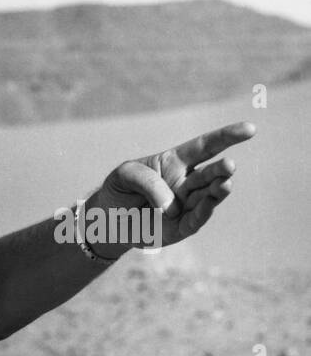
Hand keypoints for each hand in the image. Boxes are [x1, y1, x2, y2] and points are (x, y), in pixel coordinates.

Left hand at [88, 121, 255, 252]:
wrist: (106, 220)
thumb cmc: (118, 191)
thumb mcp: (125, 175)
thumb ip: (147, 182)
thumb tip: (172, 206)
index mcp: (176, 162)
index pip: (206, 146)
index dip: (227, 137)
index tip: (250, 129)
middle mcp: (188, 182)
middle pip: (210, 173)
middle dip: (221, 169)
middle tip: (229, 165)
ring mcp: (188, 205)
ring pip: (208, 196)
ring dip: (218, 190)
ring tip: (225, 183)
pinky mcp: (183, 226)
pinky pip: (196, 218)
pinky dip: (203, 211)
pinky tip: (209, 203)